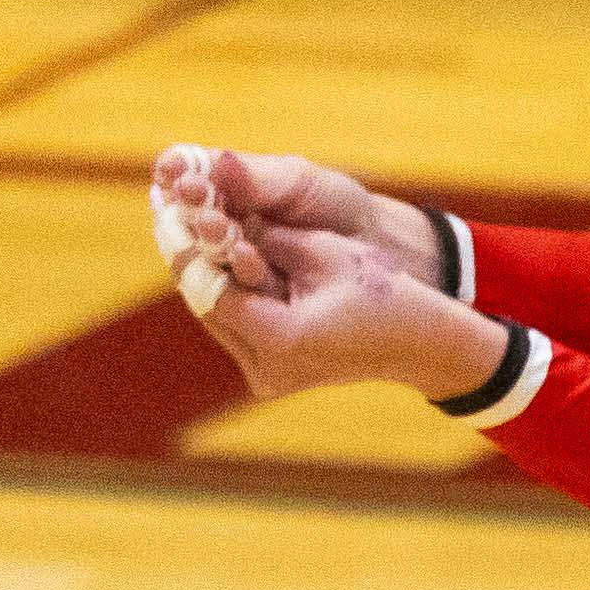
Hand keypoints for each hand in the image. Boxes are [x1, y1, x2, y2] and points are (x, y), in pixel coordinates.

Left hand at [153, 143, 504, 400]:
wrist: (424, 344)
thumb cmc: (385, 292)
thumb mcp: (324, 250)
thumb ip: (262, 238)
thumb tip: (213, 221)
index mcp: (281, 338)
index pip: (211, 288)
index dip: (187, 248)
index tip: (167, 211)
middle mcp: (266, 367)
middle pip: (206, 304)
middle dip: (188, 257)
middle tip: (165, 212)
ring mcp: (267, 377)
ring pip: (217, 317)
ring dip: (203, 274)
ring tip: (179, 227)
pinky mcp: (272, 376)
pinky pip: (236, 328)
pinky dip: (226, 293)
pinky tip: (210, 258)